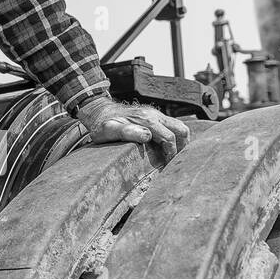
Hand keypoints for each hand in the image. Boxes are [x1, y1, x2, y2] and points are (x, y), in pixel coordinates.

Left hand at [74, 96, 189, 159]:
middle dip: (181, 148)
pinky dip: (174, 138)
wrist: (98, 111)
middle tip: (173, 163)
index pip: (170, 138)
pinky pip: (172, 126)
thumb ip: (127, 132)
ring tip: (171, 158)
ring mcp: (156, 114)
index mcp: (146, 120)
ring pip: (179, 127)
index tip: (165, 168)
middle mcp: (154, 115)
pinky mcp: (154, 116)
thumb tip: (147, 136)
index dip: (171, 155)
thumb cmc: (101, 124)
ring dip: (180, 142)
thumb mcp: (109, 130)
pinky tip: (165, 149)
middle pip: (181, 130)